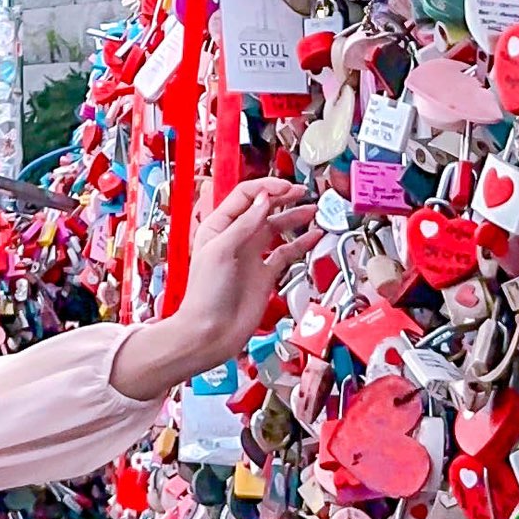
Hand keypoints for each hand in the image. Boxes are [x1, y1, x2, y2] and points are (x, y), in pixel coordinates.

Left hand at [109, 177, 317, 401]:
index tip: (286, 187)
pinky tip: (313, 237)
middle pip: (263, 208)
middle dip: (283, 198)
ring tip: (313, 209)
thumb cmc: (206, 293)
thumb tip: (263, 199)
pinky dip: (300, 244)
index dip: (266, 187)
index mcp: (219, 226)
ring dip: (294, 217)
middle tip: (302, 192)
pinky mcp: (265, 274)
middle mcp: (237, 237)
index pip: (245, 196)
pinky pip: (286, 253)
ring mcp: (252, 255)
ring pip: (277, 228)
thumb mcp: (221, 250)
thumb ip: (245, 224)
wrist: (211, 332)